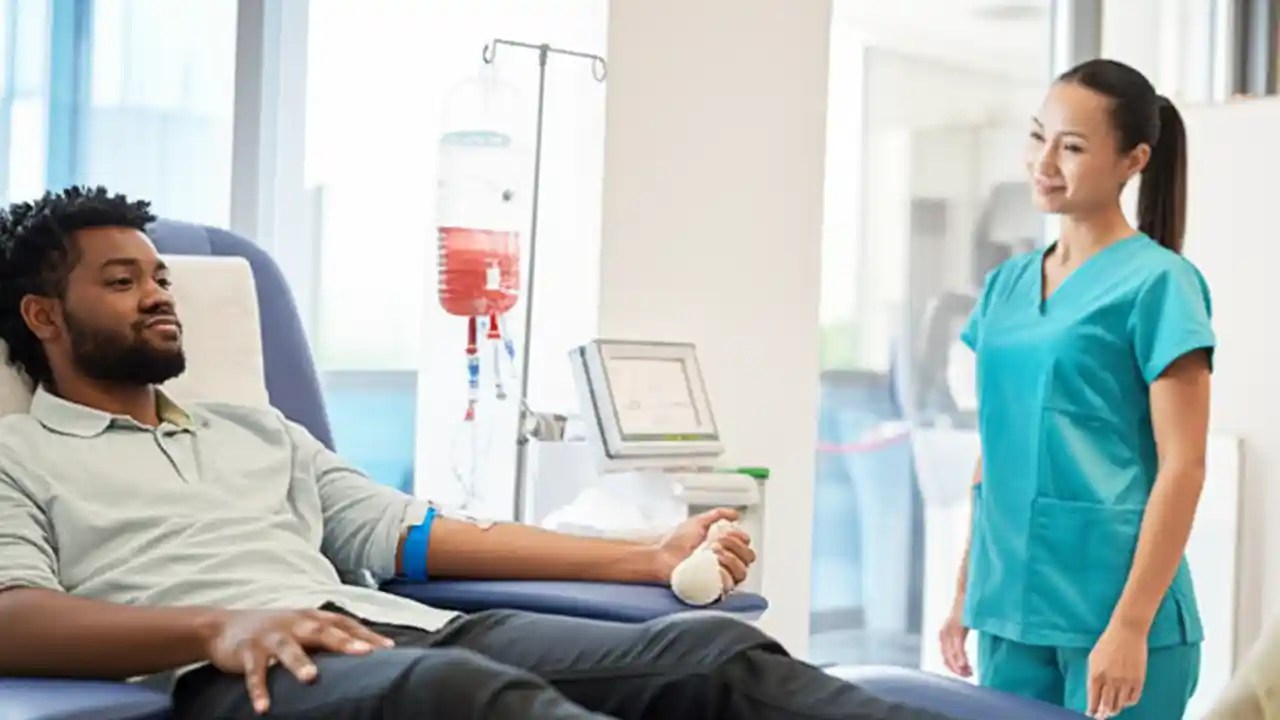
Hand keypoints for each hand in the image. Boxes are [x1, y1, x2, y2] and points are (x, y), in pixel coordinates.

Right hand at [201, 608, 394, 714]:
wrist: (222, 626)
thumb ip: (329, 635)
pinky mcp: (246, 651)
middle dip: (343, 642)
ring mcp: (270, 637)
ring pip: (287, 649)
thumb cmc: (274, 630)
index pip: (344, 623)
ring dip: (300, 663)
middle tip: (365, 654)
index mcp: (310, 617)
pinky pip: (253, 672)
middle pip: (321, 630)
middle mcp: (293, 624)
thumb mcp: (303, 626)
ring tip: (311, 679)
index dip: (366, 634)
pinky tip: (264, 708)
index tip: (389, 648)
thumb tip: (366, 651)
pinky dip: (258, 690)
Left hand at [655, 508, 755, 589]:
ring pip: (742, 572)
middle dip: (735, 547)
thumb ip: (718, 515)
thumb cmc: (676, 541)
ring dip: (731, 559)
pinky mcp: (713, 589)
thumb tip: (735, 515)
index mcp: (726, 548)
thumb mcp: (698, 522)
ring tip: (712, 553)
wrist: (661, 555)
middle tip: (716, 543)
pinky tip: (714, 566)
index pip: (746, 545)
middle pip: (748, 558)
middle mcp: (726, 563)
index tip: (725, 533)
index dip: (739, 538)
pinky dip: (726, 575)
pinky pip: (729, 585)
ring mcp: (720, 576)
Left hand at [938, 598, 971, 677]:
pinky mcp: (958, 625)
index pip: (945, 654)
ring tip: (968, 673)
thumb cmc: (968, 607)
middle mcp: (945, 631)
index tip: (962, 673)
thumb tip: (965, 651)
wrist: (968, 589)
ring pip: (952, 652)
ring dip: (959, 665)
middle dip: (956, 668)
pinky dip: (960, 656)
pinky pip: (958, 644)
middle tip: (967, 675)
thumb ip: (961, 636)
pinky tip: (965, 665)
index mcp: (945, 632)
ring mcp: (951, 628)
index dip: (952, 666)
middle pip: (947, 655)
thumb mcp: (963, 624)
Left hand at [1087, 622, 1147, 718]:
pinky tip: (1124, 701)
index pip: (1093, 699)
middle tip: (1101, 717)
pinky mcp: (1138, 680)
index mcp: (1096, 674)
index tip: (1091, 714)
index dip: (1092, 709)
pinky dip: (1128, 702)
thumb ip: (1093, 676)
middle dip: (1103, 714)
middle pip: (1107, 706)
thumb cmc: (1107, 643)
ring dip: (1115, 709)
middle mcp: (1110, 681)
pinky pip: (1133, 699)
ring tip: (1112, 710)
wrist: (1127, 632)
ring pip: (1120, 705)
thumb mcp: (1093, 658)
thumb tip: (1094, 692)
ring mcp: (1125, 682)